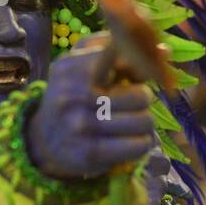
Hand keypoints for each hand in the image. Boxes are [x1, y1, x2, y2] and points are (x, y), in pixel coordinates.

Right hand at [25, 34, 156, 179]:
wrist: (42, 138)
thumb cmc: (72, 95)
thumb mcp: (81, 65)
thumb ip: (116, 51)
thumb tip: (163, 50)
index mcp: (72, 67)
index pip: (117, 55)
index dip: (136, 65)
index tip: (134, 73)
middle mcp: (74, 95)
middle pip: (140, 96)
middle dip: (143, 99)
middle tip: (132, 104)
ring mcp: (81, 125)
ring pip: (143, 121)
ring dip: (143, 123)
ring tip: (131, 122)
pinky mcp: (90, 154)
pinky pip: (138, 145)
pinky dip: (141, 143)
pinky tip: (129, 140)